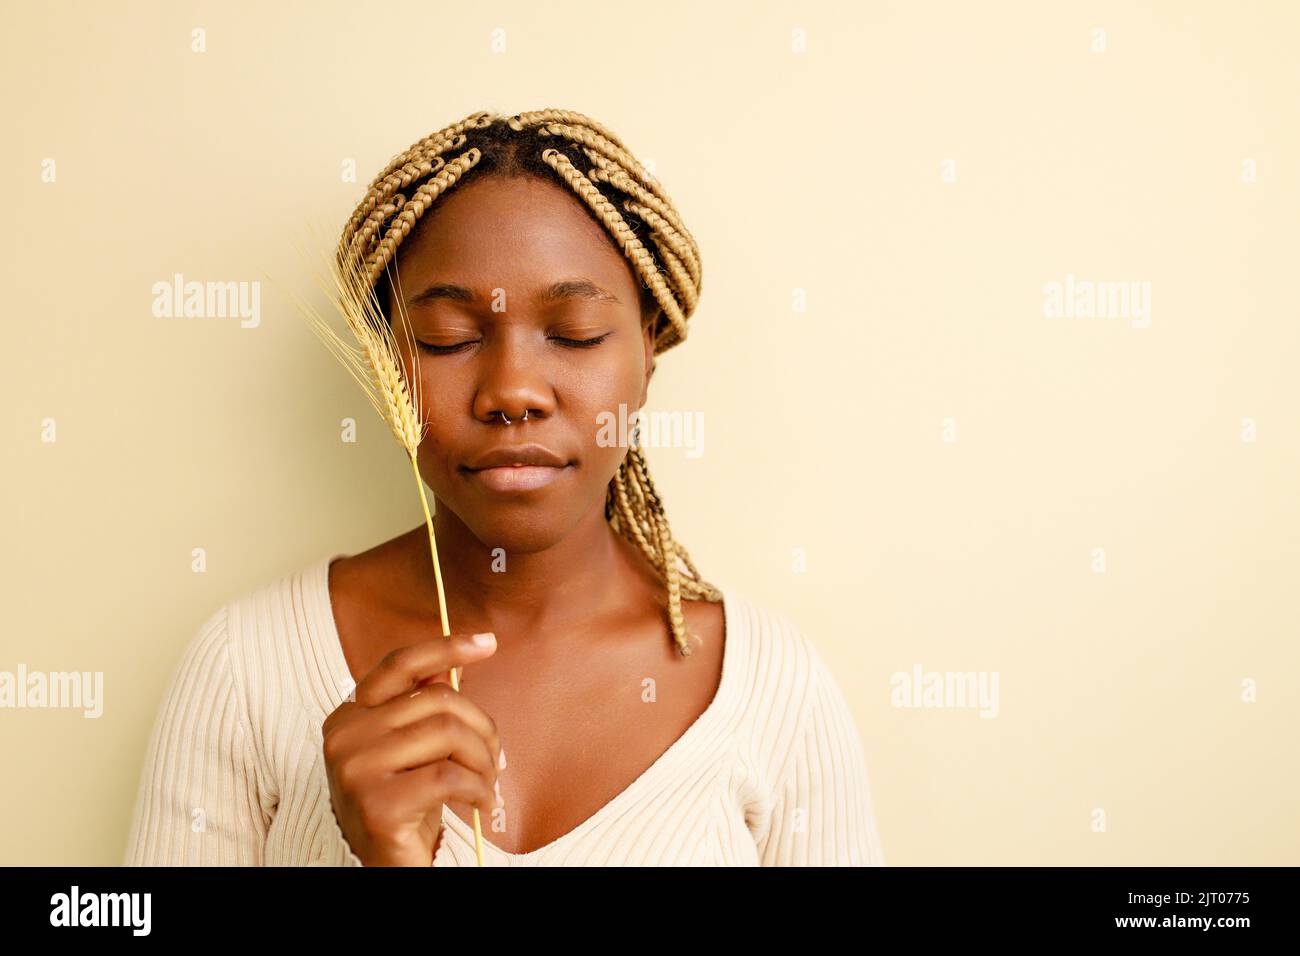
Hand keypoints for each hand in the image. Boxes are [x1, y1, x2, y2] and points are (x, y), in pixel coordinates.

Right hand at [322, 631, 501, 865]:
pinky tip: (479, 802)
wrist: (390, 865)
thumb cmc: (406, 802)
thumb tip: (453, 667)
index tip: (487, 642)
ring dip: (483, 759)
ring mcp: (355, 770)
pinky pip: (450, 776)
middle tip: (495, 756)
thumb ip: (423, 706)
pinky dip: (478, 789)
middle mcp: (343, 736)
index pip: (400, 665)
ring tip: (487, 782)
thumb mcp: (413, 747)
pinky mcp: (377, 804)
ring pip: (448, 733)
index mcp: (349, 715)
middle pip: (438, 700)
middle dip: (481, 726)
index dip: (445, 648)